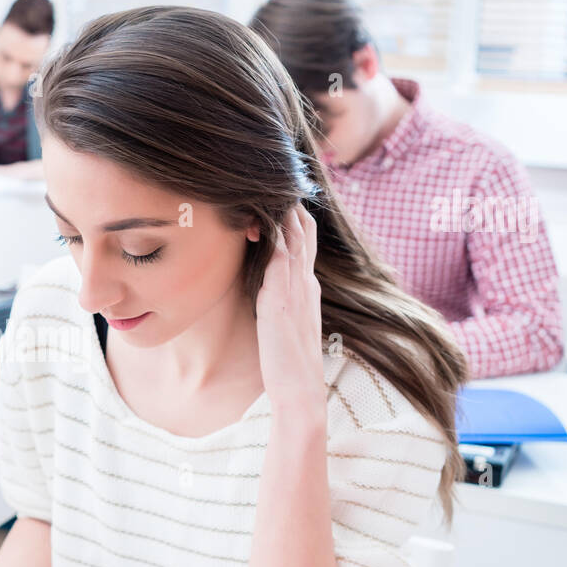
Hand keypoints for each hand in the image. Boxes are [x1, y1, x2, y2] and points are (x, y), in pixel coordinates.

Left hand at [255, 203, 324, 413]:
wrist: (300, 391)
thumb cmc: (288, 362)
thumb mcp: (285, 323)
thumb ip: (279, 301)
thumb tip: (265, 285)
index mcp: (306, 287)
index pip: (303, 240)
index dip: (293, 215)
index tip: (279, 192)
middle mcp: (304, 283)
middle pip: (302, 230)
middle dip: (289, 203)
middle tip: (273, 176)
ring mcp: (294, 290)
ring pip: (292, 239)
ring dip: (280, 212)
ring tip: (267, 184)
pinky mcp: (279, 302)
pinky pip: (278, 261)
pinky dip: (271, 238)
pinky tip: (260, 220)